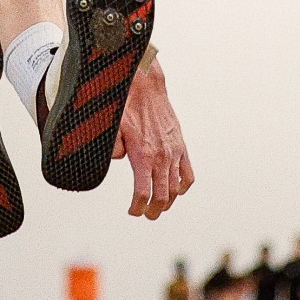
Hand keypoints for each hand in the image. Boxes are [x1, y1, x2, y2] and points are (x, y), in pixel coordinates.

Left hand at [112, 55, 192, 219]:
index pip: (143, 192)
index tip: (132, 212)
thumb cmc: (125, 105)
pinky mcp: (181, 146)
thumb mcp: (111, 126)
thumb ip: (113, 147)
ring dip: (167, 202)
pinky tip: (176, 191)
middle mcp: (161, 156)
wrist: (145, 85)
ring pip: (175, 188)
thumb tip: (117, 160)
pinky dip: (183, 186)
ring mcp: (174, 152)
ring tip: (158, 207)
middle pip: (161, 195)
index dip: (137, 207)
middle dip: (153, 209)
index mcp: (143, 154)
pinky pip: (188, 174)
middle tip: (145, 214)